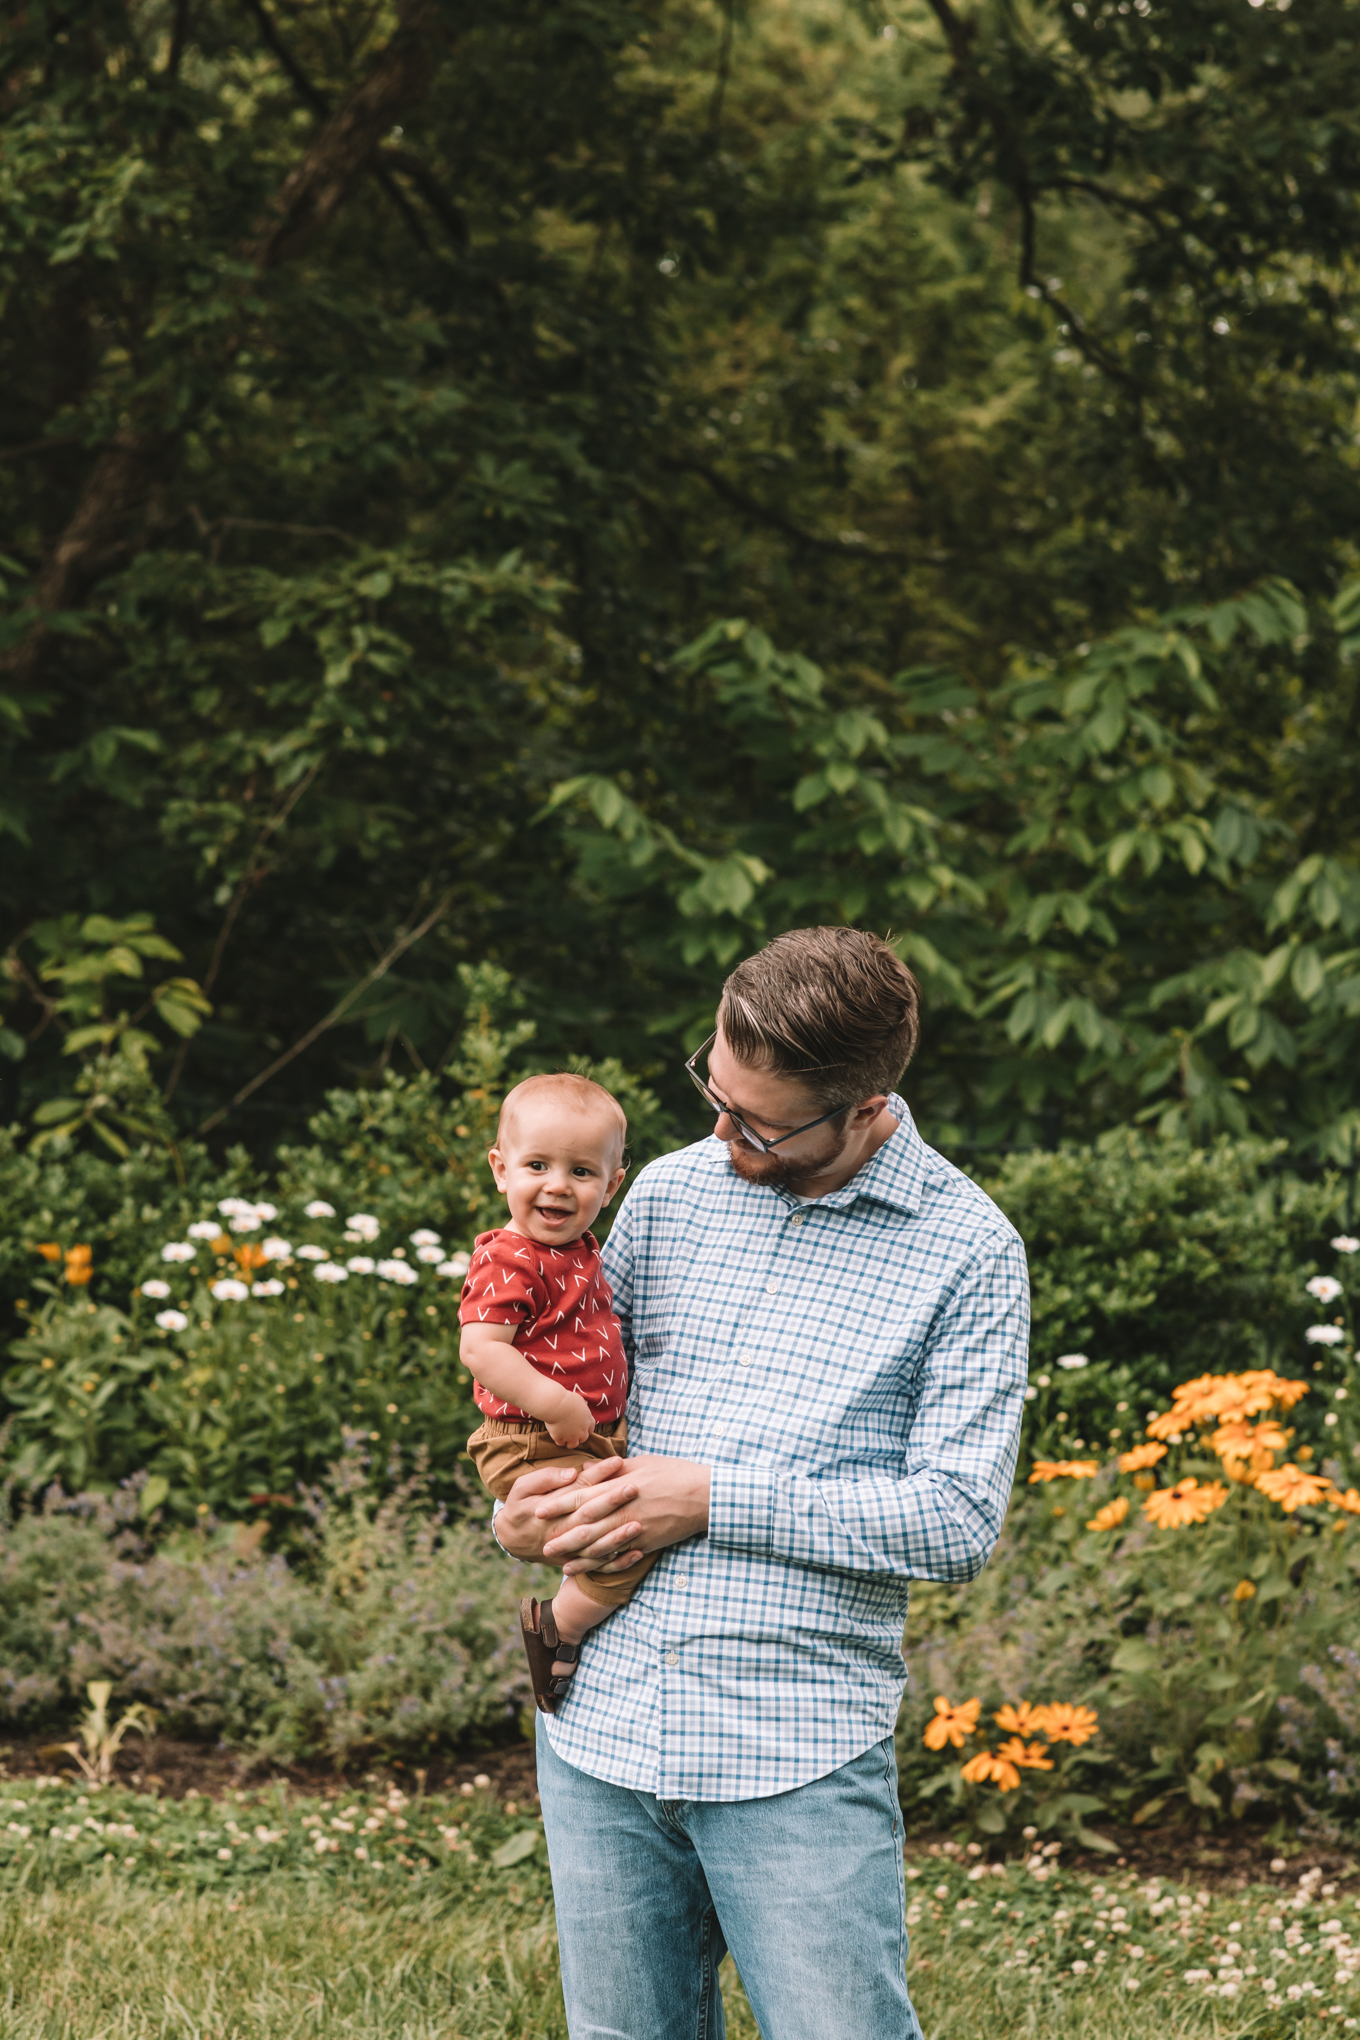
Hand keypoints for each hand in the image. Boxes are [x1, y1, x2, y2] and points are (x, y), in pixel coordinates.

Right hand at [498, 1458, 642, 1568]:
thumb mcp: (522, 1487)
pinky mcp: (576, 1561)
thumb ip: (546, 1479)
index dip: (599, 1475)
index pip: (579, 1488)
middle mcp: (562, 1529)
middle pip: (591, 1515)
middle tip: (635, 1486)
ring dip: (619, 1535)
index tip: (618, 1461)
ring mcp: (570, 1548)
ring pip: (597, 1544)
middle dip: (613, 1501)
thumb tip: (571, 1472)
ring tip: (639, 1523)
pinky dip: (619, 1561)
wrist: (511, 1539)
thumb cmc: (520, 1507)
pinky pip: (599, 1565)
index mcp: (550, 1508)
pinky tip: (638, 1553)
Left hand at [540, 1454, 710, 1571]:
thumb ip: (612, 1470)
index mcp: (621, 1487)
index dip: (559, 1505)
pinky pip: (619, 1557)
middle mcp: (625, 1511)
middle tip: (541, 1544)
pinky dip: (601, 1564)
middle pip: (586, 1526)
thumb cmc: (674, 1473)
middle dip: (562, 1536)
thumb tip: (586, 1470)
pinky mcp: (646, 1543)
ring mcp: (636, 1530)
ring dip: (577, 1555)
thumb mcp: (642, 1463)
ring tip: (557, 1560)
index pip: (582, 1497)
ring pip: (600, 1546)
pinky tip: (588, 1569)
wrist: (705, 1495)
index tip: (540, 1510)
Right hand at [546, 1390, 595, 1448]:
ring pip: (573, 1445)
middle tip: (571, 1432)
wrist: (556, 1405)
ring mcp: (571, 1436)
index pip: (591, 1429)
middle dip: (578, 1436)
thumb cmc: (568, 1399)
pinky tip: (556, 1434)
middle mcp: (582, 1431)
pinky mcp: (561, 1439)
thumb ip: (583, 1405)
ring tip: (564, 1437)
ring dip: (569, 1441)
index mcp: (588, 1421)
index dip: (585, 1429)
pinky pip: (561, 1443)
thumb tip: (585, 1404)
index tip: (580, 1427)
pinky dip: (558, 1440)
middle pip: (583, 1439)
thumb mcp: (580, 1400)